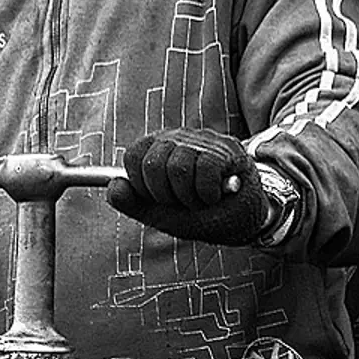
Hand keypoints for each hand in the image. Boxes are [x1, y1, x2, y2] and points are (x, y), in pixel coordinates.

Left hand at [107, 127, 268, 245]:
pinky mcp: (227, 148)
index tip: (160, 199)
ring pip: (179, 168)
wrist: (245, 220)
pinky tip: (217, 194)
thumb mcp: (163, 214)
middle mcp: (177, 138)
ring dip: (190, 197)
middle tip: (184, 202)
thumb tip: (113, 186)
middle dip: (166, 196)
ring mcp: (202, 140)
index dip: (143, 187)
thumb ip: (134, 203)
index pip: (134, 157)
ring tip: (201, 199)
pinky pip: (206, 170)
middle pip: (153, 164)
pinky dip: (209, 193)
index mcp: (157, 149)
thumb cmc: (202, 214)